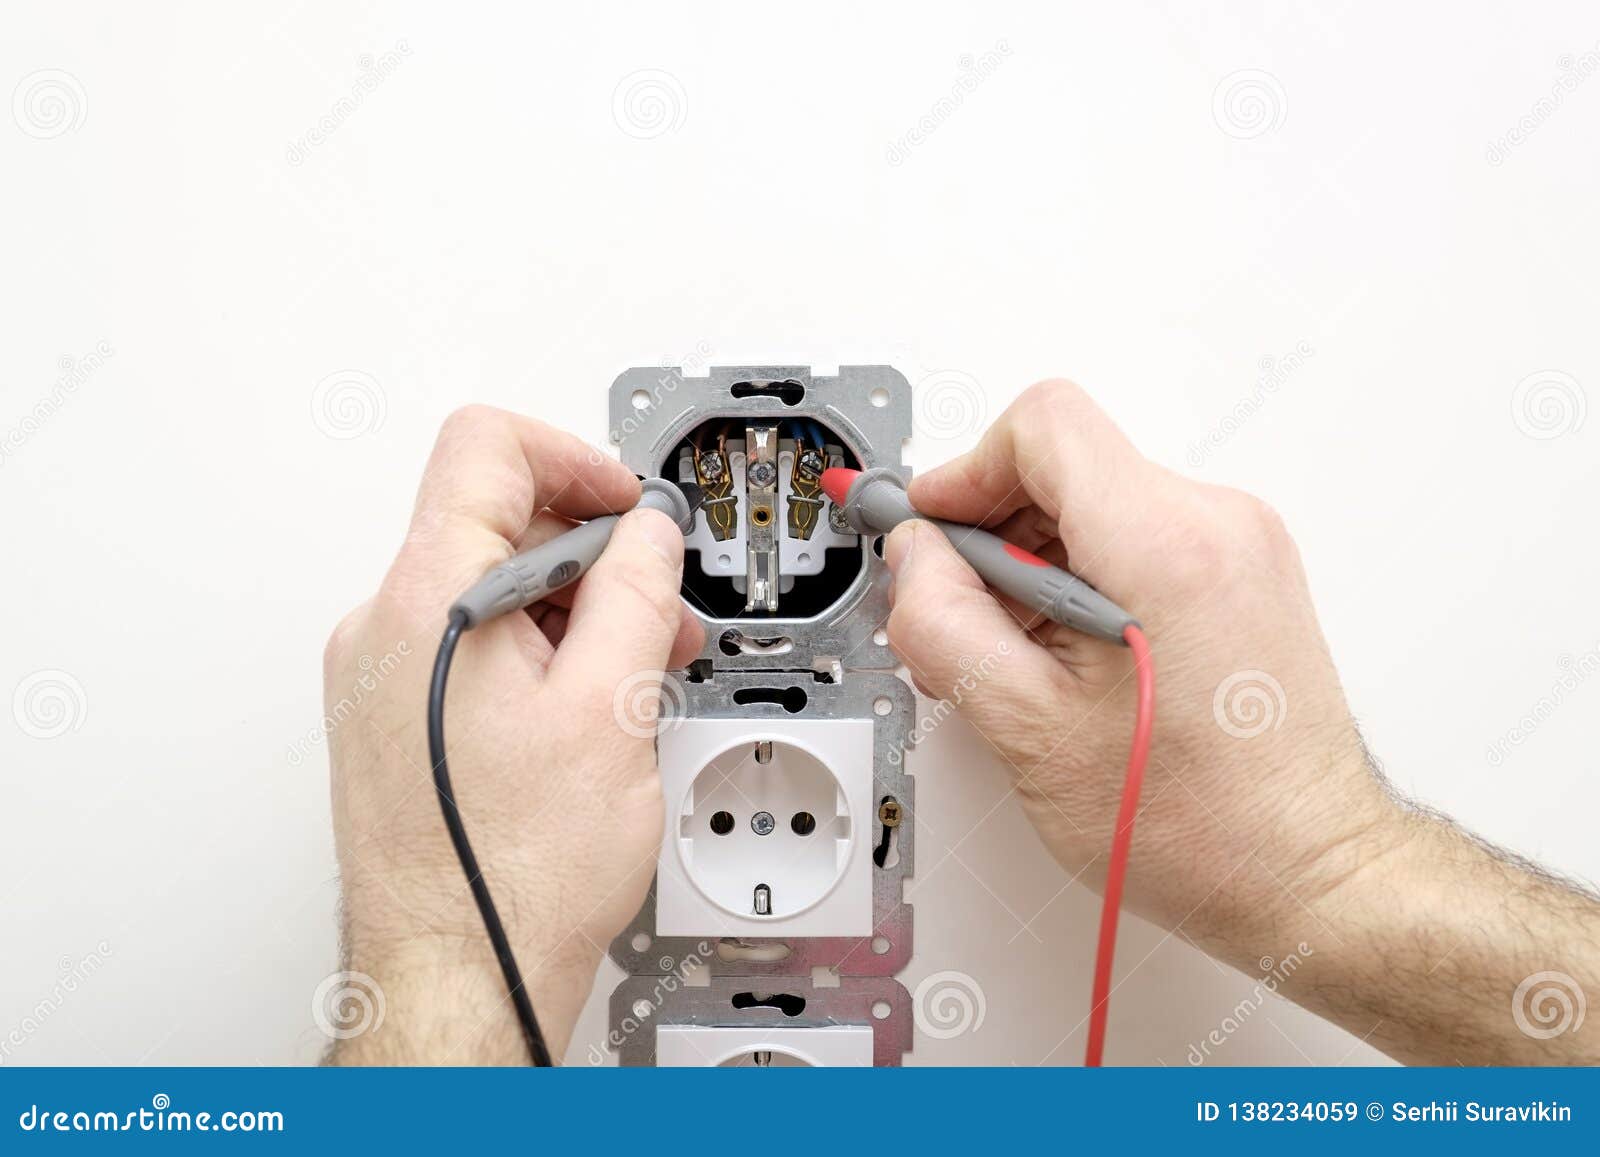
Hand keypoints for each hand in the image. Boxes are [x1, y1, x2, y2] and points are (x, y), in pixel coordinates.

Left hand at [322, 406, 701, 1063]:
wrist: (456, 977)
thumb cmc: (514, 873)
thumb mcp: (613, 707)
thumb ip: (635, 589)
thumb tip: (647, 529)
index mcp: (426, 601)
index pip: (485, 448)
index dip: (572, 456)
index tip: (626, 499)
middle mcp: (383, 629)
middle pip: (490, 521)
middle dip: (589, 548)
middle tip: (656, 599)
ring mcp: (378, 678)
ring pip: (486, 591)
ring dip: (570, 609)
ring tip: (636, 668)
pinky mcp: (390, 722)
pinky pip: (466, 647)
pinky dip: (535, 654)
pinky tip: (588, 706)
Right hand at [885, 380, 1599, 1063]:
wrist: (1308, 871)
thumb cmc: (1203, 825)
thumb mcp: (1029, 730)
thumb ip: (945, 624)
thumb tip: (916, 561)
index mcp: (1165, 546)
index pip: (1043, 426)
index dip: (965, 471)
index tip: (934, 528)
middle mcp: (1217, 525)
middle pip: (1066, 463)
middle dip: (995, 530)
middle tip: (966, 614)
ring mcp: (1241, 546)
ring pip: (1098, 501)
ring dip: (1037, 562)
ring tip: (1026, 656)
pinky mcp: (1245, 573)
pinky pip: (1138, 536)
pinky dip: (1085, 578)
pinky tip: (1071, 659)